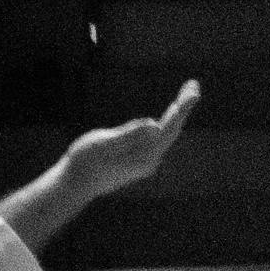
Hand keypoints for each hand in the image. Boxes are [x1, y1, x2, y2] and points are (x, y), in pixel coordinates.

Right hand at [0, 78, 201, 249]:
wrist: (75, 185)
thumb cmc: (84, 161)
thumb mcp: (103, 142)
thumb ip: (129, 134)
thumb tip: (154, 125)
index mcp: (144, 155)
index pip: (169, 127)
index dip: (182, 108)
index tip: (194, 92)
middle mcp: (150, 160)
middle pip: (173, 129)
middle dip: (183, 107)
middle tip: (194, 85)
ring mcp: (146, 162)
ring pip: (167, 134)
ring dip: (177, 114)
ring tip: (187, 95)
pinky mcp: (140, 161)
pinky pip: (160, 139)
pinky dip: (167, 123)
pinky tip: (171, 115)